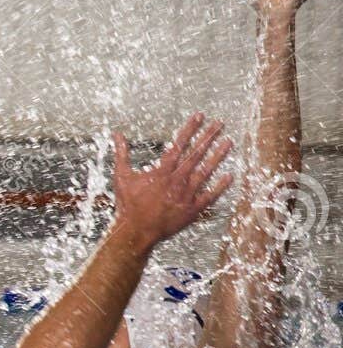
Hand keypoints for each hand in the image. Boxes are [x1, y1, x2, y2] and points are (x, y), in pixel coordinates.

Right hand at [110, 113, 235, 247]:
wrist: (136, 231)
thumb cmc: (127, 204)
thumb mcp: (121, 176)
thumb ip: (122, 154)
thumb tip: (117, 135)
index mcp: (162, 172)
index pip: (179, 144)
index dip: (190, 129)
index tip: (200, 116)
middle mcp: (177, 180)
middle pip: (197, 154)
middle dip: (209, 137)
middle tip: (220, 123)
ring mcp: (187, 195)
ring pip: (206, 172)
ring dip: (218, 156)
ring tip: (228, 142)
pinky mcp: (192, 209)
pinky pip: (210, 195)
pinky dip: (220, 186)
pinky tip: (229, 176)